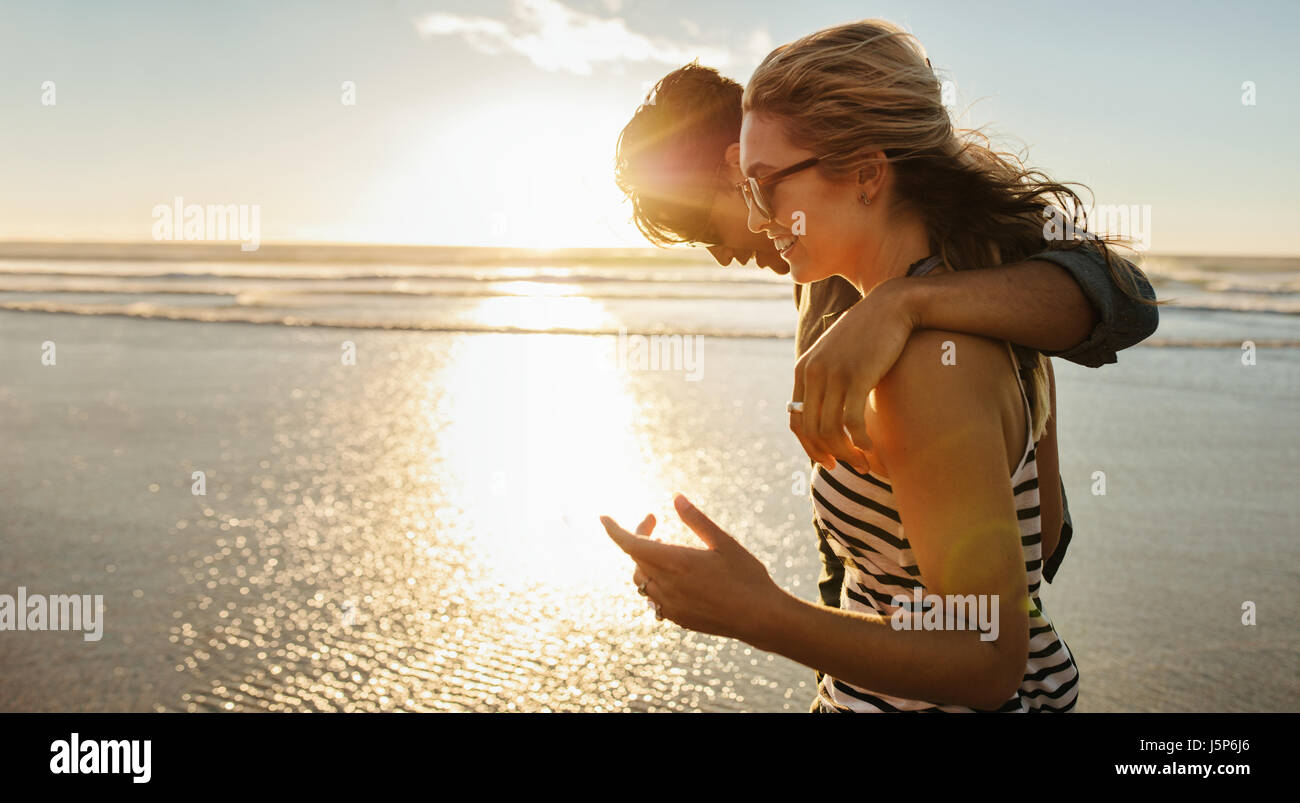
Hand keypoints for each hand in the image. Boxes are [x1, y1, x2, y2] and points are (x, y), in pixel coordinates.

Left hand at [600, 494, 783, 647]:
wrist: (761, 619)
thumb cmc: (747, 577)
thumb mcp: (724, 542)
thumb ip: (696, 520)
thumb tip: (675, 497)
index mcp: (676, 563)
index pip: (631, 544)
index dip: (614, 530)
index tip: (603, 517)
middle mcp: (667, 586)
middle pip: (636, 559)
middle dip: (640, 537)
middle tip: (655, 521)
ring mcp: (671, 606)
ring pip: (641, 580)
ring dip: (645, 560)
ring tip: (661, 544)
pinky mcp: (678, 619)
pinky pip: (653, 598)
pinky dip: (654, 581)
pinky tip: (672, 575)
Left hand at [792, 277, 916, 471]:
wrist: (892, 306)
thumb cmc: (868, 334)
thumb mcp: (836, 355)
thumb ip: (825, 378)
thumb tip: (826, 411)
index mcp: (803, 370)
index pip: (795, 420)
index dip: (809, 446)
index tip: (828, 460)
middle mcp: (813, 373)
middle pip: (811, 430)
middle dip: (828, 455)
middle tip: (847, 468)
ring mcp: (833, 374)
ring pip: (831, 430)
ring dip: (848, 453)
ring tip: (865, 464)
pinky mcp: (857, 377)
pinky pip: (852, 423)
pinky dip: (861, 442)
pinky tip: (872, 448)